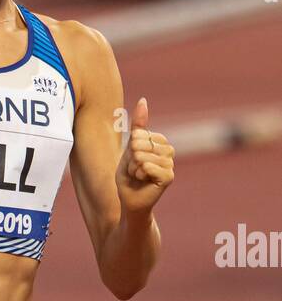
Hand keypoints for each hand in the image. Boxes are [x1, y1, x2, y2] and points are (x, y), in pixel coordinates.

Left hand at [116, 97, 175, 212]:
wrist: (130, 201)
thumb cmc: (129, 177)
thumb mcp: (130, 148)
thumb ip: (138, 125)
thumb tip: (143, 100)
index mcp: (161, 142)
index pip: (139, 134)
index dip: (130, 149)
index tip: (133, 161)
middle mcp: (169, 151)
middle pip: (140, 144)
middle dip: (131, 159)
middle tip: (135, 171)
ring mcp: (170, 164)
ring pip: (142, 156)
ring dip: (134, 169)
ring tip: (139, 176)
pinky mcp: (169, 177)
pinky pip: (147, 167)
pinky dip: (139, 175)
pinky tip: (143, 181)